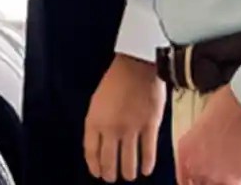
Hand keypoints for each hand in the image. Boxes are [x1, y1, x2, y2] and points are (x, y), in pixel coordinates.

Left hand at [84, 54, 166, 181]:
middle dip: (110, 173)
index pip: (91, 150)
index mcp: (94, 120)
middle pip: (108, 159)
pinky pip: (148, 151)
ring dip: (128, 172)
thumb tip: (100, 141)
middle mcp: (110, 128)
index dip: (94, 165)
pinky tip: (146, 170)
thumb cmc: (116, 80)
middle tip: (112, 179)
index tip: (97, 173)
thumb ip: (98, 122)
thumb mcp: (98, 101)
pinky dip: (147, 163)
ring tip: (129, 177)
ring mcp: (131, 129)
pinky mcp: (149, 126)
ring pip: (128, 160)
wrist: (137, 66)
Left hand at [176, 86, 240, 184]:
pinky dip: (234, 184)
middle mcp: (194, 164)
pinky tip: (238, 178)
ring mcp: (213, 174)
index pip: (183, 178)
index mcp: (184, 149)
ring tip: (227, 177)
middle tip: (215, 177)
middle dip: (204, 182)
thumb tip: (211, 141)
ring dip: (218, 183)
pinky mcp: (234, 180)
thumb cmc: (229, 105)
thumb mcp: (206, 121)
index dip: (193, 180)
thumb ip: (204, 139)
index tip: (198, 180)